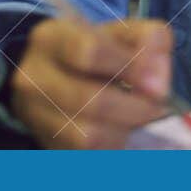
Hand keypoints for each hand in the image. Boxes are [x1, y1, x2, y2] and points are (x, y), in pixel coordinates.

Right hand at [10, 16, 174, 148]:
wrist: (67, 78)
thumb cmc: (100, 52)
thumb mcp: (124, 33)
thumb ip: (151, 41)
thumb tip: (157, 82)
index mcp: (50, 38)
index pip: (89, 51)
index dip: (130, 67)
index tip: (158, 83)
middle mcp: (32, 78)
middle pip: (91, 100)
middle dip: (136, 108)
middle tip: (159, 107)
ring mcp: (34, 116)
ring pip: (89, 136)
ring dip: (126, 130)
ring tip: (139, 118)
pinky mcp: (46, 146)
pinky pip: (89, 157)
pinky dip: (115, 148)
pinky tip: (124, 133)